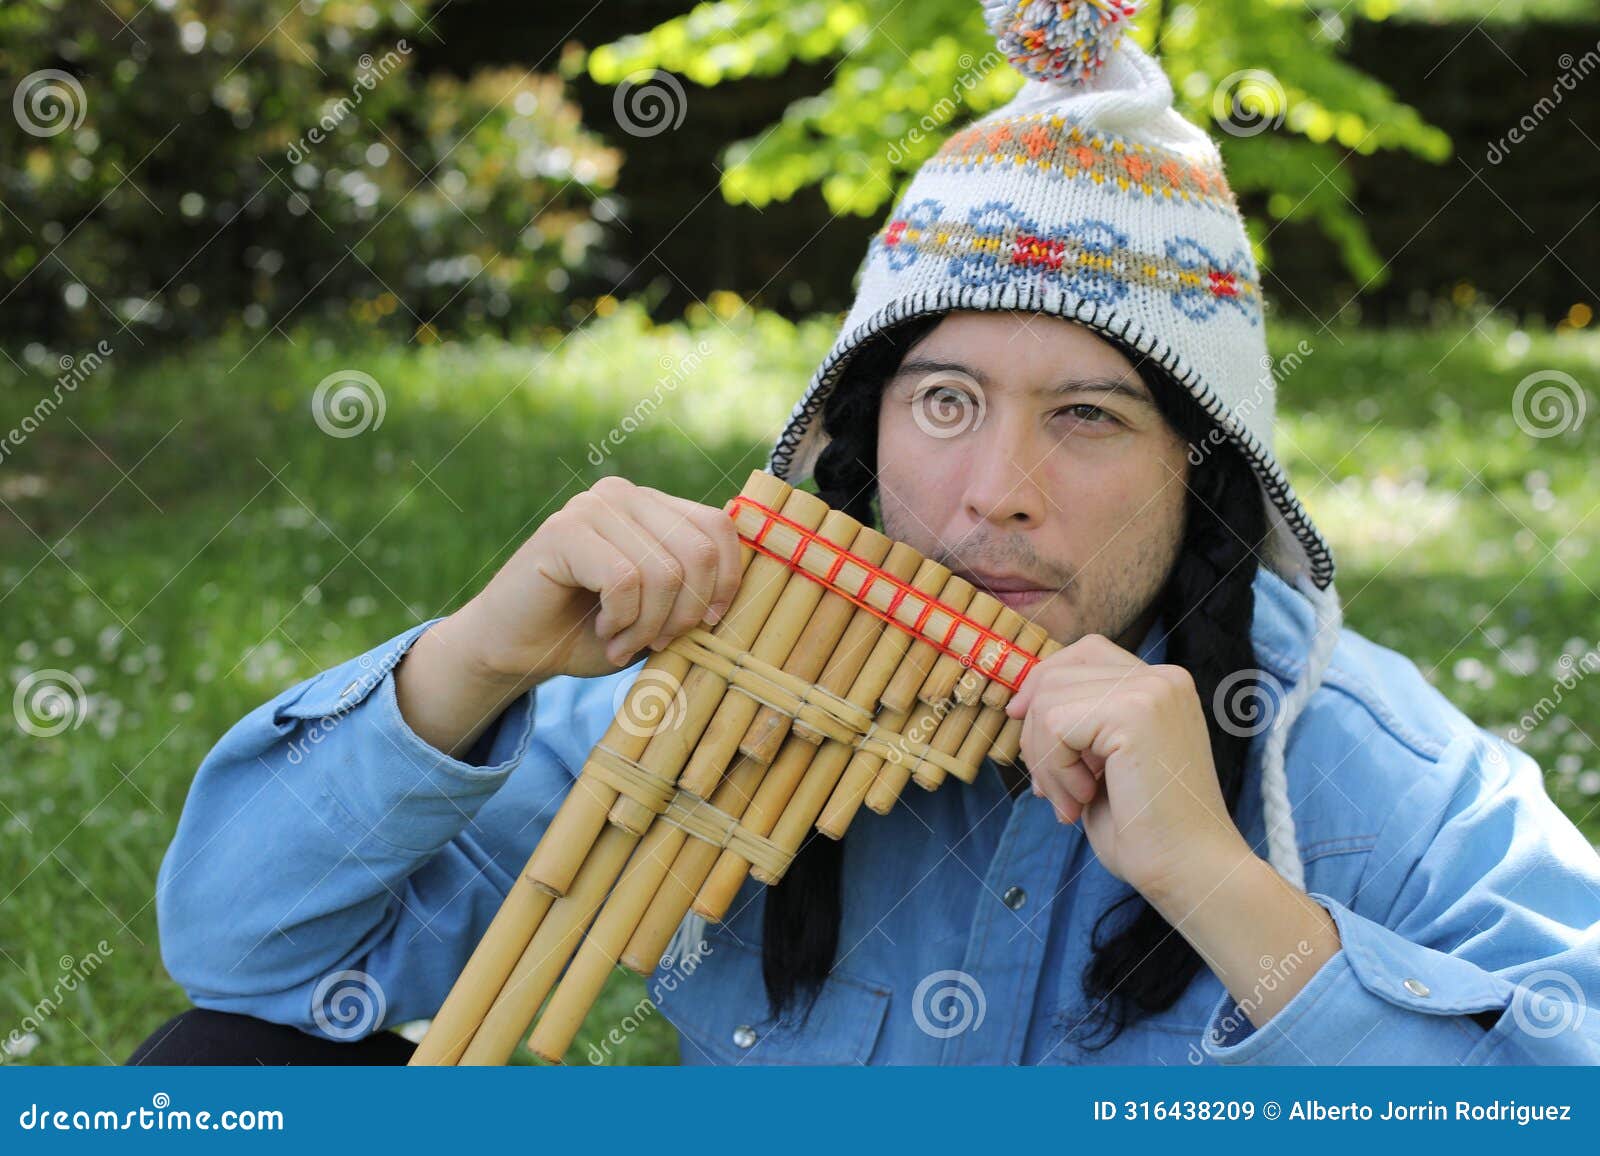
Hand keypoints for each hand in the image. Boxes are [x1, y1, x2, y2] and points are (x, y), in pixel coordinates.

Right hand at [457, 475, 743, 685]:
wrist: (516, 649)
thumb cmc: (591, 633)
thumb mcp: (660, 613)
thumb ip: (695, 590)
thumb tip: (741, 590)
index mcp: (654, 507)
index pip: (720, 529)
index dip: (726, 583)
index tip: (706, 625)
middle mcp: (626, 495)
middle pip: (699, 551)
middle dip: (687, 613)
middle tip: (657, 643)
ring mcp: (593, 507)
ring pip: (663, 571)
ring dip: (649, 625)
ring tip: (624, 642)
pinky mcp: (564, 531)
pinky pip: (624, 579)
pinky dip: (622, 620)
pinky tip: (603, 631)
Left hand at [1003, 633, 1250, 906]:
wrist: (1189, 871)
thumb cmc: (1146, 829)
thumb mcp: (1102, 761)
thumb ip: (1077, 723)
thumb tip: (1020, 704)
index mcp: (1161, 685)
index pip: (1084, 652)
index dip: (1044, 683)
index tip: (1021, 722)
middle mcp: (1162, 677)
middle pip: (1058, 674)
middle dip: (1036, 734)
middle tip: (1051, 789)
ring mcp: (1151, 690)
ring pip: (1049, 700)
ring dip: (1044, 760)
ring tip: (1072, 802)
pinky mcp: (1134, 712)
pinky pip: (1055, 726)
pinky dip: (1055, 769)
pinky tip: (1084, 799)